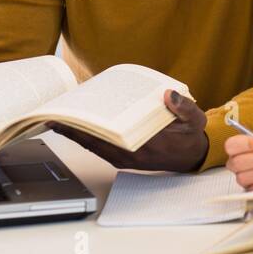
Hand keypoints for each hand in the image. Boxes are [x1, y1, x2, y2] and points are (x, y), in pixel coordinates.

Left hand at [50, 90, 208, 171]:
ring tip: (58, 119)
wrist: (192, 156)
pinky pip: (98, 150)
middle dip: (75, 129)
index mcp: (149, 146)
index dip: (91, 128)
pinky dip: (84, 139)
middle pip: (96, 143)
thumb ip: (185, 107)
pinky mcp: (122, 159)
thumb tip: (169, 94)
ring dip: (76, 135)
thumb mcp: (195, 119)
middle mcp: (133, 155)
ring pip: (94, 147)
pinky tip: (74, 127)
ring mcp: (126, 159)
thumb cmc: (190, 136)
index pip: (112, 137)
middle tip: (56, 114)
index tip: (74, 116)